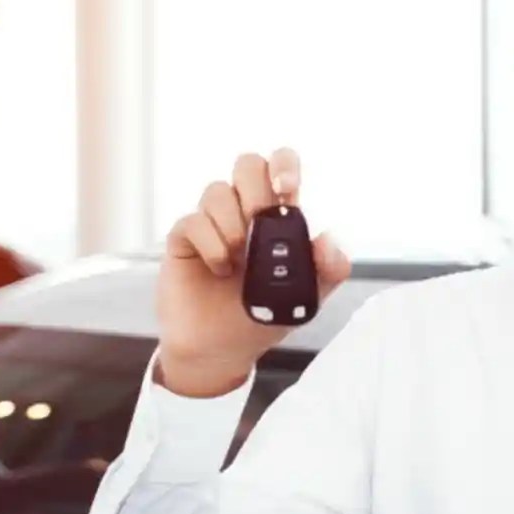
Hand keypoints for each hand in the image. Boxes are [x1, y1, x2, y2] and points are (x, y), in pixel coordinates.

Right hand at [156, 148, 350, 396]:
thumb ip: (329, 270)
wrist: (222, 349)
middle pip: (247, 164)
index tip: (288, 190)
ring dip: (232, 223)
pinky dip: (210, 245)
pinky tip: (219, 269)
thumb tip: (329, 239)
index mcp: (278, 217)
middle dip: (256, 189)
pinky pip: (192, 221)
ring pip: (217, 190)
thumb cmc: (264, 317)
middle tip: (260, 222)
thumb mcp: (307, 298)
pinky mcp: (184, 239)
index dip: (284, 165)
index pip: (280, 166)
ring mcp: (212, 222)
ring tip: (239, 260)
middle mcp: (243, 210)